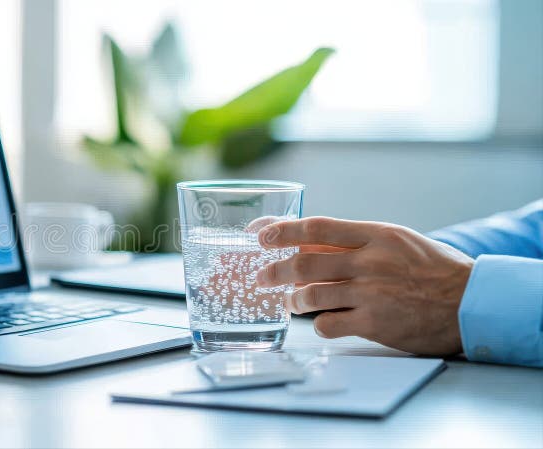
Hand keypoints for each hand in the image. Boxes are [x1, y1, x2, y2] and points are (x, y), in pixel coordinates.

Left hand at [255, 217, 473, 355]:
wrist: (472, 301)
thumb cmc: (433, 268)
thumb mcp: (398, 240)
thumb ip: (357, 242)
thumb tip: (309, 244)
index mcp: (376, 235)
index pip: (316, 228)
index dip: (282, 230)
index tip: (261, 234)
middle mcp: (370, 262)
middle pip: (304, 263)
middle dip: (274, 271)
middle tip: (260, 277)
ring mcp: (371, 293)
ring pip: (310, 295)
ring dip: (293, 300)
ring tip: (290, 303)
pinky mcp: (375, 324)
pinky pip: (328, 324)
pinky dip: (319, 324)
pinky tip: (322, 322)